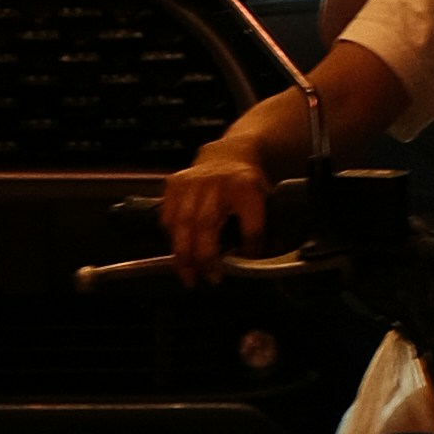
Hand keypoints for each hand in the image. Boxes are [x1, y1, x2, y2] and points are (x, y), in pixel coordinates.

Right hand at [163, 145, 276, 283]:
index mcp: (247, 188)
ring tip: (188, 275)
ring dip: (184, 254)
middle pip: (207, 224)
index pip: (251, 224)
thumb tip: (257, 262)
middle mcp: (218, 183)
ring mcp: (193, 181)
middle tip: (209, 278)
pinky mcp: (175, 183)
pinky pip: (168, 216)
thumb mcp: (266, 201)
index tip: (248, 261)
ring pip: (183, 222)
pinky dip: (171, 237)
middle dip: (206, 256)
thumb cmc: (246, 185)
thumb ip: (263, 229)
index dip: (251, 247)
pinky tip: (178, 252)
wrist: (229, 154)